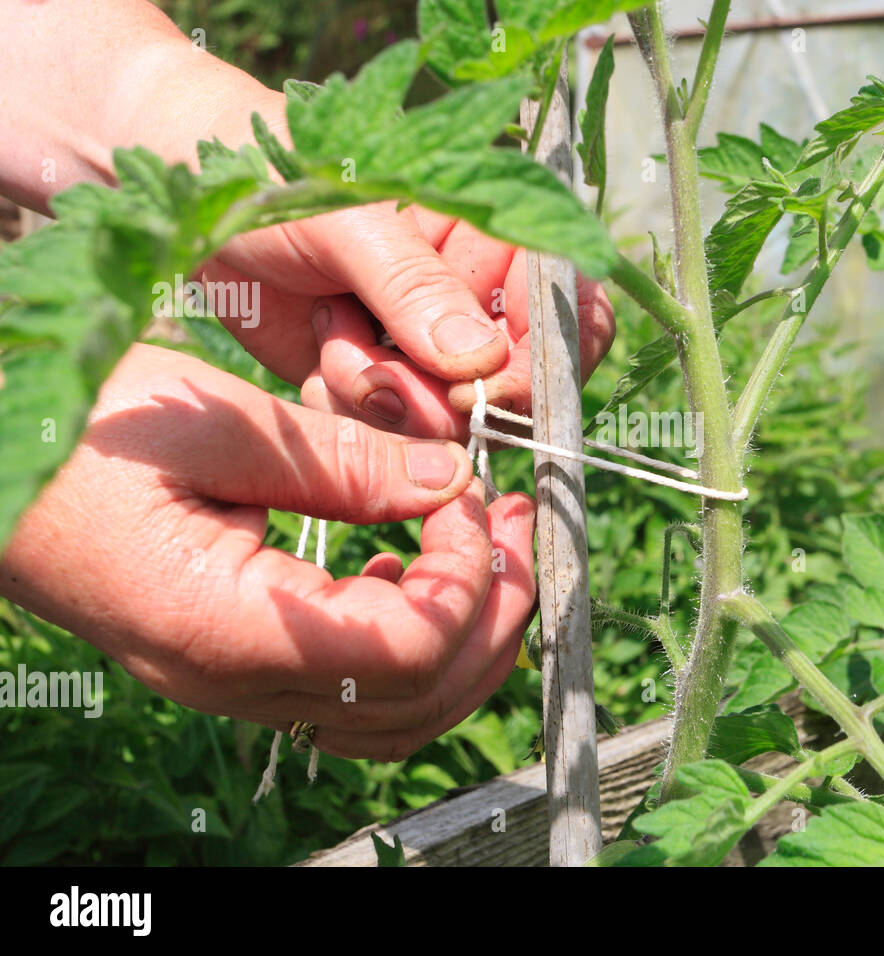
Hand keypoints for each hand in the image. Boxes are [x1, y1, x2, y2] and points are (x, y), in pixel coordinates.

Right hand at [0, 344, 537, 760]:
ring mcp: (233, 683)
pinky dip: (407, 647)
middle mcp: (234, 680)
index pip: (408, 650)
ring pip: (393, 716)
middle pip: (418, 701)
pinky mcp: (234, 661)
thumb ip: (347, 464)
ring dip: (462, 637)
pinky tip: (407, 569)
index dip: (466, 577)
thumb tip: (454, 480)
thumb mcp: (218, 425)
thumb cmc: (78, 436)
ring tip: (484, 548)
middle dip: (492, 613)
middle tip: (515, 526)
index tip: (473, 495)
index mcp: (229, 626)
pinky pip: (350, 696)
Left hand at [209, 200, 615, 441]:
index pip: (567, 316)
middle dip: (441, 393)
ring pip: (447, 419)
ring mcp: (428, 347)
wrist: (186, 191)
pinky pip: (390, 432)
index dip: (540, 366)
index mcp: (498, 234)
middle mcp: (475, 297)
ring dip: (383, 396)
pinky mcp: (379, 382)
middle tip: (375, 365)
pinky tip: (318, 353)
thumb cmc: (271, 171)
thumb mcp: (347, 219)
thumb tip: (483, 363)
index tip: (480, 389)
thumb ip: (415, 287)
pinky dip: (349, 406)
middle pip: (511, 387)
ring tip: (330, 333)